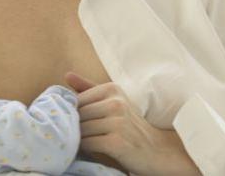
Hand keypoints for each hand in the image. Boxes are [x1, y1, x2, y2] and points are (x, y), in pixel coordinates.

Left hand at [64, 72, 200, 175]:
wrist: (157, 150)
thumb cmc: (129, 124)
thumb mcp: (112, 100)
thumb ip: (89, 88)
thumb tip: (67, 75)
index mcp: (112, 89)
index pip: (77, 100)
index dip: (72, 113)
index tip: (76, 121)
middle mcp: (116, 103)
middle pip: (78, 115)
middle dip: (74, 126)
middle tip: (76, 134)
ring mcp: (118, 122)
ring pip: (81, 130)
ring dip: (78, 138)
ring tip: (83, 142)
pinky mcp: (117, 142)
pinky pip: (87, 144)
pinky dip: (84, 148)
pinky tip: (90, 150)